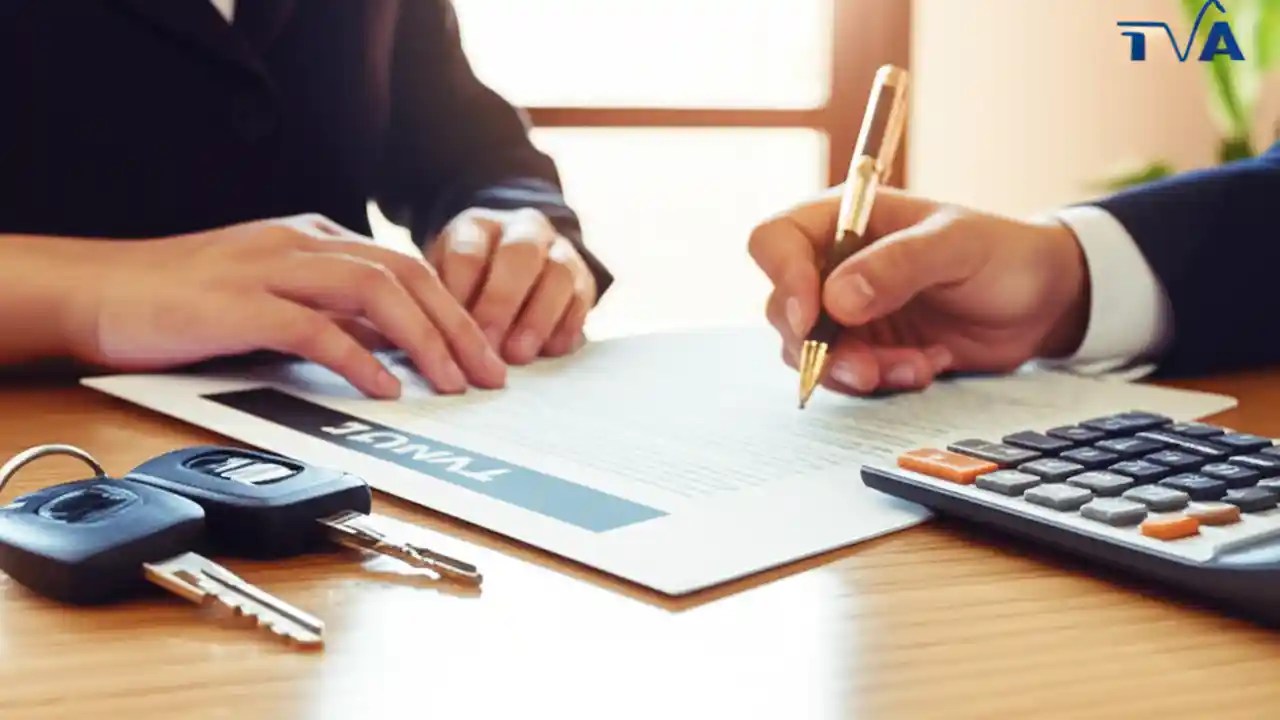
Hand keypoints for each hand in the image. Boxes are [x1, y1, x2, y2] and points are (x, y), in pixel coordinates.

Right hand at [66, 214, 506, 397]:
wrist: (103, 291)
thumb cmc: (189, 302)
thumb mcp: (278, 300)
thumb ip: (334, 316)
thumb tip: (394, 347)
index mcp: (316, 239)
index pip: (405, 267)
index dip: (454, 310)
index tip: (485, 354)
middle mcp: (302, 243)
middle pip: (404, 274)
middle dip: (457, 326)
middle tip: (491, 375)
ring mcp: (271, 268)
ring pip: (373, 290)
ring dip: (423, 339)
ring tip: (453, 383)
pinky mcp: (239, 303)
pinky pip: (314, 326)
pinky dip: (358, 357)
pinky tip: (386, 388)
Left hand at [426, 208, 596, 363]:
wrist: (514, 266)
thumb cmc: (467, 283)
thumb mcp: (442, 279)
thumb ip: (439, 302)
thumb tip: (432, 344)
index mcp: (478, 226)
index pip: (468, 253)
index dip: (462, 294)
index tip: (452, 332)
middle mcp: (523, 229)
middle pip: (519, 256)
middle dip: (502, 304)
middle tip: (489, 346)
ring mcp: (559, 249)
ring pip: (558, 274)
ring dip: (538, 318)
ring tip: (519, 356)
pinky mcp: (583, 276)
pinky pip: (583, 296)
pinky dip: (568, 324)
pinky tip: (551, 350)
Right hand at [748, 188, 1089, 394]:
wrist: (1041, 303)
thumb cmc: (1002, 254)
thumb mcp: (956, 247)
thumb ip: (897, 266)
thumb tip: (835, 299)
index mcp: (844, 219)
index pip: (776, 241)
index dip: (783, 278)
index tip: (811, 317)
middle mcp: (833, 264)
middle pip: (784, 307)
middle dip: (822, 345)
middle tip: (868, 368)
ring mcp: (846, 311)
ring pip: (810, 351)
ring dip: (856, 369)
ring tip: (915, 367)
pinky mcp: (866, 349)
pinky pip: (845, 376)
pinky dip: (881, 381)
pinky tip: (925, 367)